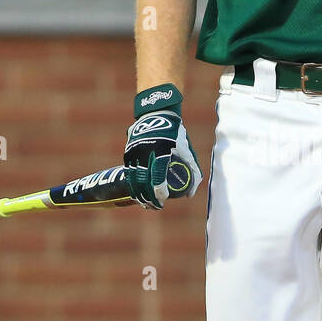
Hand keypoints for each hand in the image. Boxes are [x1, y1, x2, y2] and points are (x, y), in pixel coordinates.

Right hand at [124, 83, 202, 210]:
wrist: (157, 114)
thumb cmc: (176, 134)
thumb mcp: (187, 150)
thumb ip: (193, 171)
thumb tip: (189, 195)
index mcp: (162, 149)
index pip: (157, 175)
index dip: (159, 191)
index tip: (163, 200)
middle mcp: (146, 150)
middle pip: (143, 181)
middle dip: (148, 197)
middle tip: (157, 206)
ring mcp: (135, 150)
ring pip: (133, 178)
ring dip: (138, 193)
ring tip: (146, 204)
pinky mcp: (128, 151)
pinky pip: (128, 172)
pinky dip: (132, 184)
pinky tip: (137, 193)